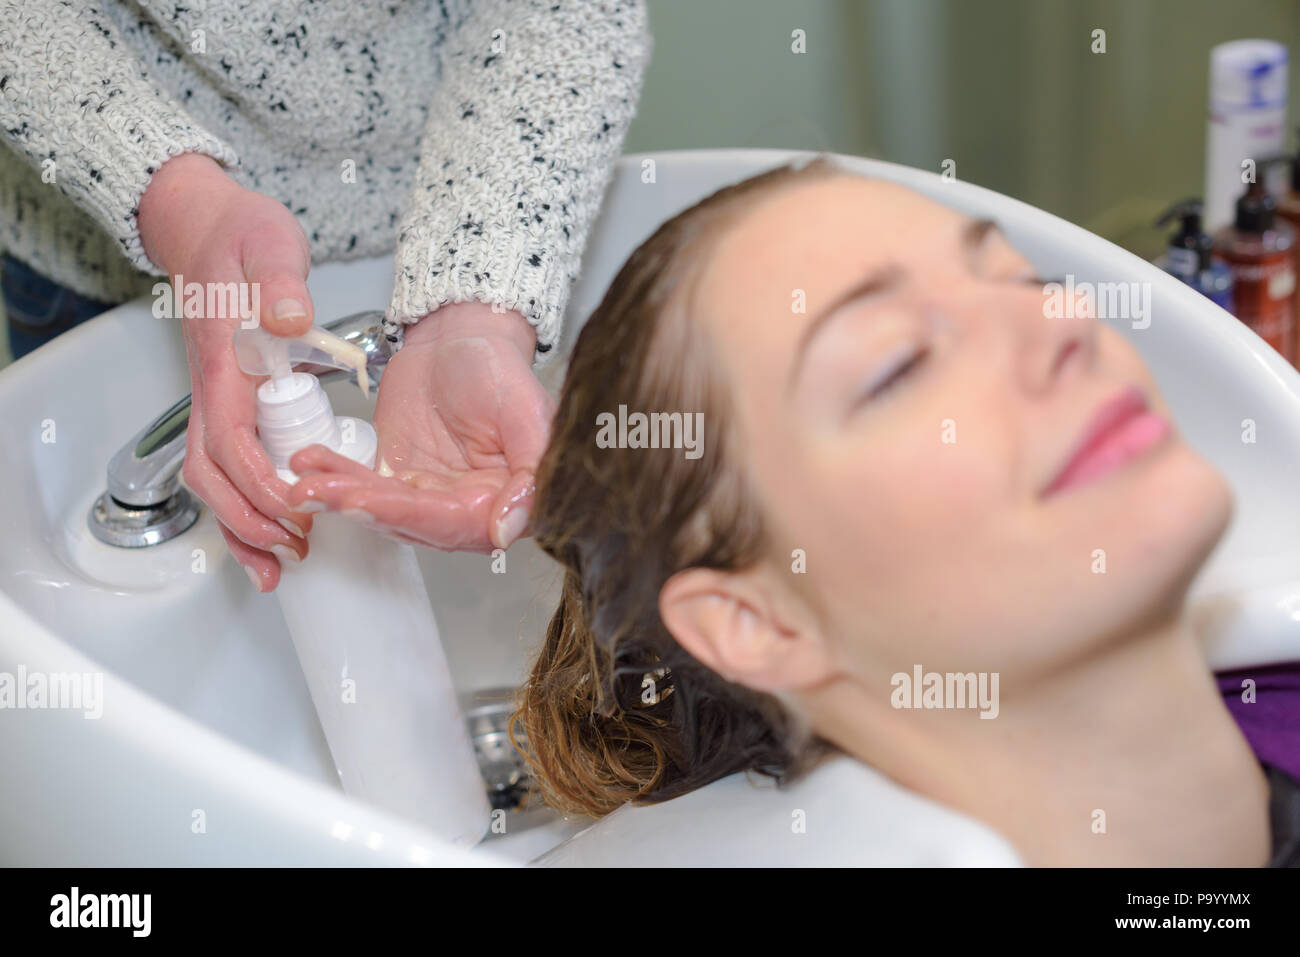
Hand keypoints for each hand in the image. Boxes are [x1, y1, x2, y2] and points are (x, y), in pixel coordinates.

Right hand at [138, 152, 318, 591]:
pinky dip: (246, 506)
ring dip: (242, 527)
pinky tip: (273, 530)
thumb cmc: (240, 239)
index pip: (231, 441)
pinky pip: (230, 466)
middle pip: (213, 477)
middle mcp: (213, 392)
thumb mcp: (269, 246)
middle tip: (295, 551)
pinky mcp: (231, 405)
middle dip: (249, 522)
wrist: (212, 228)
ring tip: (279, 567)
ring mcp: (218, 402)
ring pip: (215, 481)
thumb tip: (287, 316)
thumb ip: (279, 281)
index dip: (260, 483)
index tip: (297, 509)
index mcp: (223, 366)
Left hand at [286, 301, 554, 552]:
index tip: (375, 505)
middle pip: (413, 522)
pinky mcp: (392, 476)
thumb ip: (530, 475)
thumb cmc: (501, 372)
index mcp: (505, 502)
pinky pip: (360, 483)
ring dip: (341, 496)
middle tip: (326, 495)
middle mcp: (466, 508)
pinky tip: (308, 466)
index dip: (418, 519)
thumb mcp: (530, 416)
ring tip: (305, 482)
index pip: (462, 525)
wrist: (462, 337)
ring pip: (380, 507)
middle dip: (366, 509)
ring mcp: (425, 495)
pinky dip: (333, 477)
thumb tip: (507, 531)